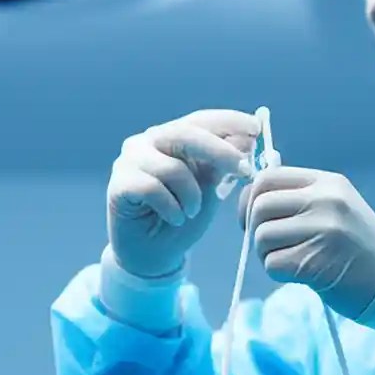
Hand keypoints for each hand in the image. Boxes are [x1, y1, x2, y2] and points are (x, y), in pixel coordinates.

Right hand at [107, 109, 258, 278]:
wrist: (154, 254)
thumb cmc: (183, 216)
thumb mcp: (210, 188)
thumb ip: (223, 164)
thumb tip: (248, 141)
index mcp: (171, 136)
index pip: (200, 120)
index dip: (229, 121)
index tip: (256, 129)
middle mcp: (147, 142)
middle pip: (186, 135)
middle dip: (220, 152)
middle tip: (244, 169)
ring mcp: (130, 161)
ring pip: (172, 168)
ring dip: (192, 196)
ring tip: (191, 212)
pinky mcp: (119, 184)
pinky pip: (153, 190)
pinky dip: (172, 208)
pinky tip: (175, 219)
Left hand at [239, 167, 374, 319]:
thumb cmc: (356, 244)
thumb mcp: (334, 206)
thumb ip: (298, 197)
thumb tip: (250, 198)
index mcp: (327, 182)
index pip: (267, 178)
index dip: (250, 199)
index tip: (254, 218)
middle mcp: (325, 201)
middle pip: (260, 206)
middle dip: (253, 228)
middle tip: (270, 244)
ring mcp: (322, 230)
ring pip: (262, 236)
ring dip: (265, 253)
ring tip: (288, 259)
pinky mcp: (315, 262)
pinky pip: (272, 264)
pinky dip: (276, 271)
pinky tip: (297, 273)